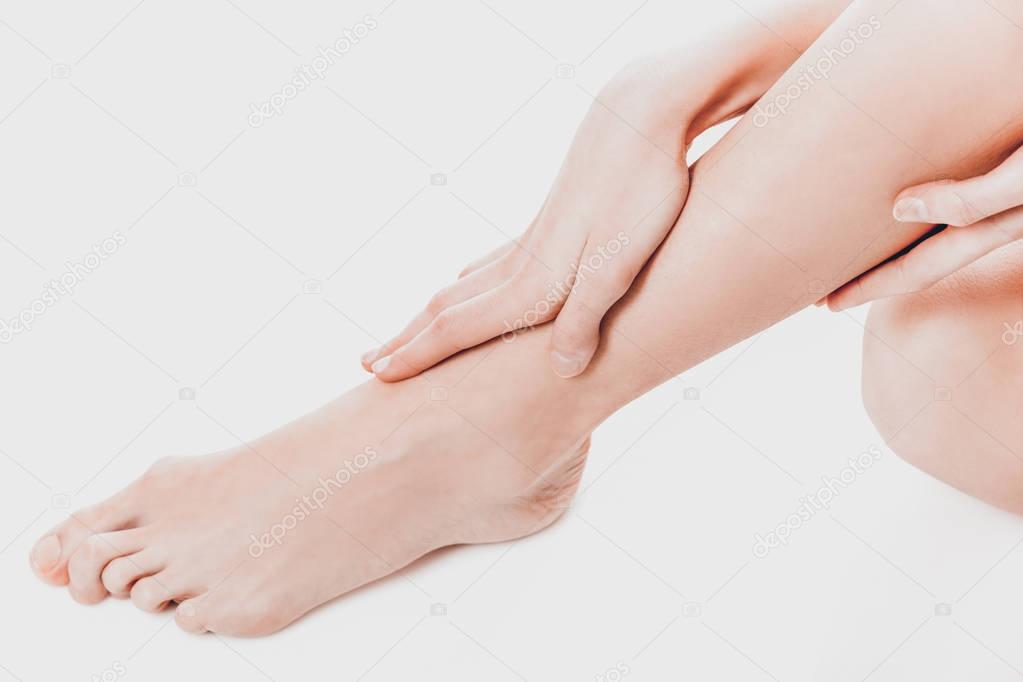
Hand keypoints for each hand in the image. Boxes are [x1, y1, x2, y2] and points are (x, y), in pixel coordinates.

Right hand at [363, 62, 694, 380]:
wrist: (642, 111)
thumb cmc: (642, 188)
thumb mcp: (621, 262)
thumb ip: (586, 317)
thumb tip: (563, 371)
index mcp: (533, 280)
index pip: (458, 327)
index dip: (418, 354)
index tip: (377, 376)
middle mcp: (522, 262)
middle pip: (448, 309)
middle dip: (408, 340)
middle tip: (368, 364)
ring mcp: (532, 239)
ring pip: (464, 286)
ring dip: (430, 316)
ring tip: (408, 332)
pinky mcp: (549, 222)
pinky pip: (491, 265)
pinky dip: (466, 285)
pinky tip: (468, 281)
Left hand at [827, 147, 1022, 309]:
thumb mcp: (1021, 178)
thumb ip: (971, 200)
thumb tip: (900, 209)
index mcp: (989, 228)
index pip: (915, 270)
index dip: (869, 288)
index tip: (828, 303)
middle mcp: (991, 220)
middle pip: (918, 258)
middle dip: (872, 275)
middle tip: (827, 284)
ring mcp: (996, 200)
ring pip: (931, 232)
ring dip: (892, 243)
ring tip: (856, 246)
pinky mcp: (1001, 172)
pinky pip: (946, 200)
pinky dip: (917, 206)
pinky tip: (907, 196)